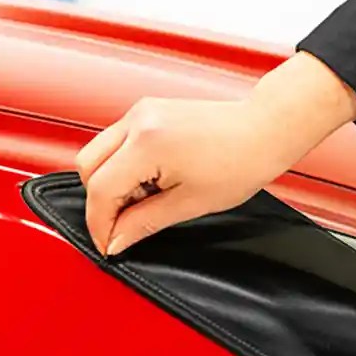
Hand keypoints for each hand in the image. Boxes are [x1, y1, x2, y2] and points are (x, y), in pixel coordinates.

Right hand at [75, 52, 355, 254]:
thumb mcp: (189, 203)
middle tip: (124, 226)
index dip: (99, 224)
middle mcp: (138, 121)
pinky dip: (122, 166)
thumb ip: (143, 223)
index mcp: (146, 144)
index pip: (100, 190)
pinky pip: (117, 141)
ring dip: (110, 183)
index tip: (108, 244)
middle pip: (88, 167)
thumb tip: (116, 241)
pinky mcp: (148, 110)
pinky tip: (150, 182)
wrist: (266, 129)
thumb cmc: (241, 161)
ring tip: (144, 201)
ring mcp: (141, 111)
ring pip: (99, 152)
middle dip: (100, 202)